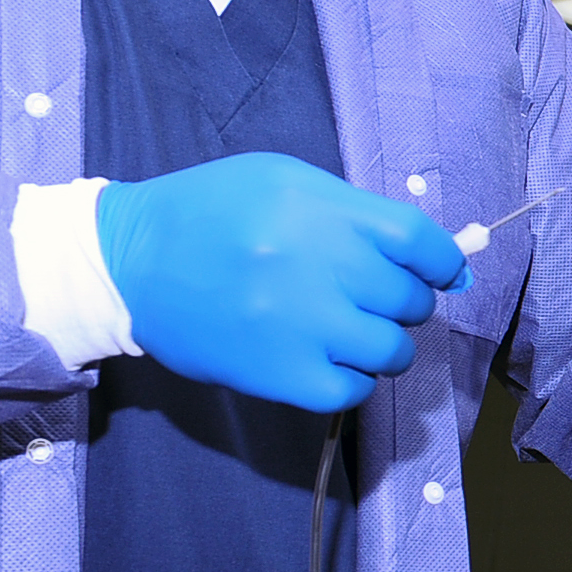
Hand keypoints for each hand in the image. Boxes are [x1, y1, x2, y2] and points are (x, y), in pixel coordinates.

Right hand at [97, 152, 469, 410]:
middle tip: (373, 298)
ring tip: (351, 331)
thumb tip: (431, 253)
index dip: (444, 261)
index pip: (421, 241)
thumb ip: (353, 211)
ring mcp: (302, 325)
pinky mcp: (281, 375)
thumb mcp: (282, 182)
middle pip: (410, 297)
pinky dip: (353, 378)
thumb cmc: (208, 214)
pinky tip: (331, 360)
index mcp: (321, 211)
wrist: (127, 264)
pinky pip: (353, 388)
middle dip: (404, 299)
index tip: (444, 271)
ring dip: (384, 342)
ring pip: (392, 349)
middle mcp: (319, 266)